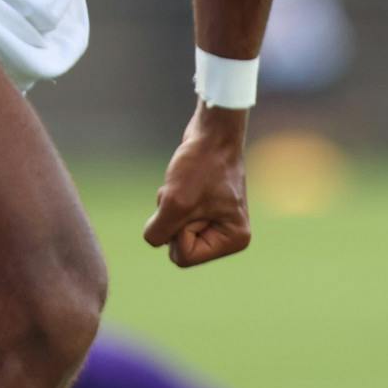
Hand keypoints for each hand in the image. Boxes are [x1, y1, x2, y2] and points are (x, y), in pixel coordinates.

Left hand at [143, 105, 251, 266]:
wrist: (212, 130)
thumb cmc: (201, 164)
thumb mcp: (174, 203)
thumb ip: (158, 233)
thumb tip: (154, 238)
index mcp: (233, 240)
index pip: (184, 257)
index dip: (177, 229)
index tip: (193, 200)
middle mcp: (228, 235)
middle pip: (179, 247)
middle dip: (173, 218)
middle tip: (189, 190)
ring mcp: (217, 221)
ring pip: (173, 231)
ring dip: (170, 206)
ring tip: (187, 182)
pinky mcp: (204, 207)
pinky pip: (175, 216)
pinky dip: (171, 199)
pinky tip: (184, 180)